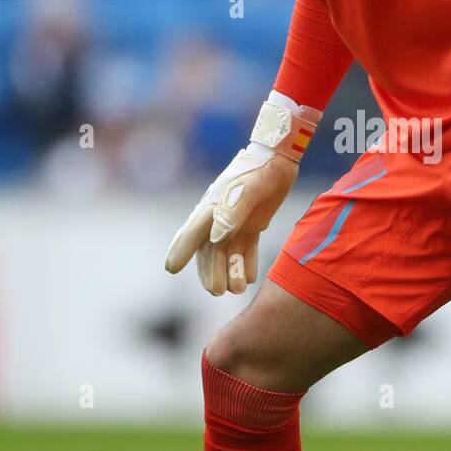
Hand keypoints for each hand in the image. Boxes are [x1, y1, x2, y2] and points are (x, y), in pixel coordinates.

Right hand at [164, 151, 297, 295]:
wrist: (279, 159)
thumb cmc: (260, 171)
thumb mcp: (248, 190)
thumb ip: (231, 214)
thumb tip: (215, 239)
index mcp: (211, 208)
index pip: (191, 233)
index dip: (180, 251)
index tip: (171, 268)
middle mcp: (219, 218)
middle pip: (209, 250)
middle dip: (211, 272)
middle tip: (216, 292)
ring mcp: (235, 222)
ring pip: (227, 253)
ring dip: (230, 272)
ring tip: (238, 289)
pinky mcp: (252, 225)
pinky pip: (246, 249)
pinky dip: (247, 263)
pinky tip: (251, 278)